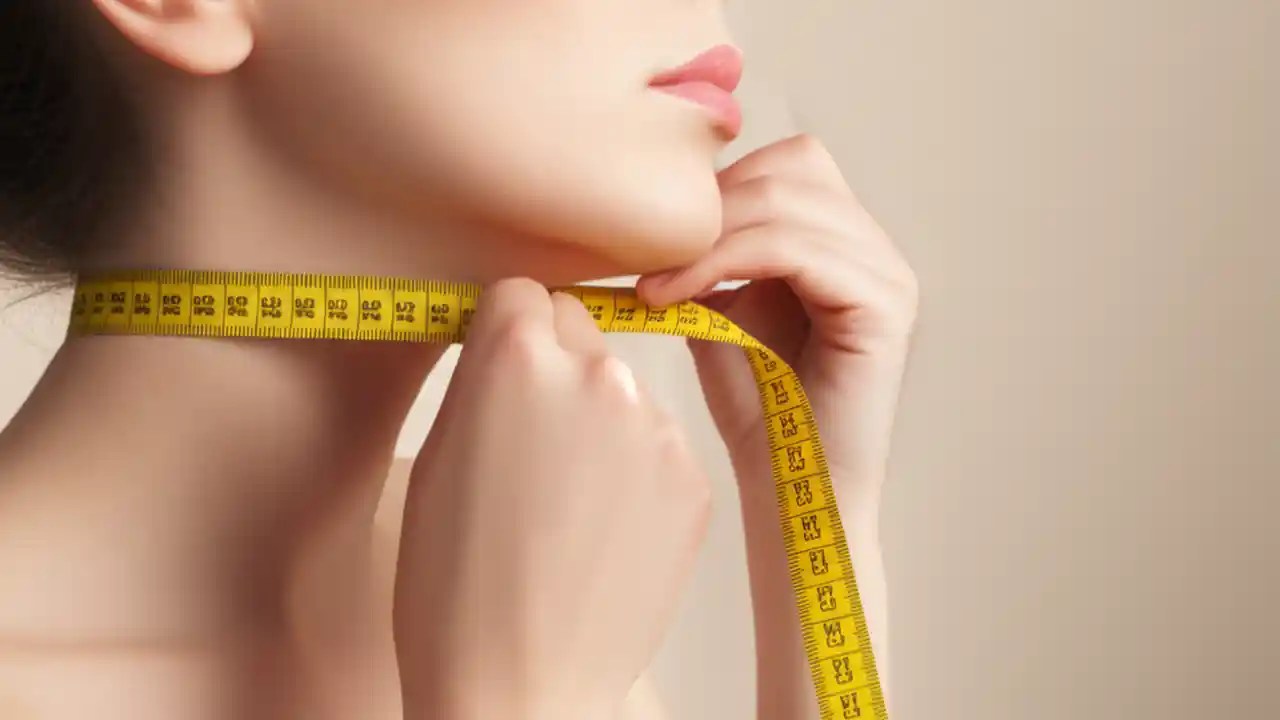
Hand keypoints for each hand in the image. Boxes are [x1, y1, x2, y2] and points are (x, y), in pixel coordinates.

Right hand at [393, 278, 710, 719]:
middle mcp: (600, 374)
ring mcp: (657, 427)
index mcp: (518, 356)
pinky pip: (658, 445)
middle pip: (579, 327)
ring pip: (623, 388)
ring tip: (565, 502)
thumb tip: (514, 332)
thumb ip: (484, 373)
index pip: (522, 291)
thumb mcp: (439, 453)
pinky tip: (604, 527)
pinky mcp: (694, 477)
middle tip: (529, 441)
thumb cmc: (453, 584)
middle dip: (555, 364)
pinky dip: (636, 471)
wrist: (522, 685)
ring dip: (600, 421)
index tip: (497, 371)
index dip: (504, 332)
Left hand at [638, 134, 917, 499]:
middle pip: (794, 166)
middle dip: (711, 207)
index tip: (653, 237)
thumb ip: (714, 252)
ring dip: (708, 237)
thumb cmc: (758, 409)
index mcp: (847, 243)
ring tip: (656, 285)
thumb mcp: (723, 308)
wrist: (789, 489)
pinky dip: (725, 262)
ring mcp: (888, 274)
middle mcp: (877, 250)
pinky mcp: (884, 306)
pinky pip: (796, 249)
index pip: (790, 162)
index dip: (719, 186)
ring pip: (789, 202)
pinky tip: (679, 297)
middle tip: (648, 257)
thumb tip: (663, 204)